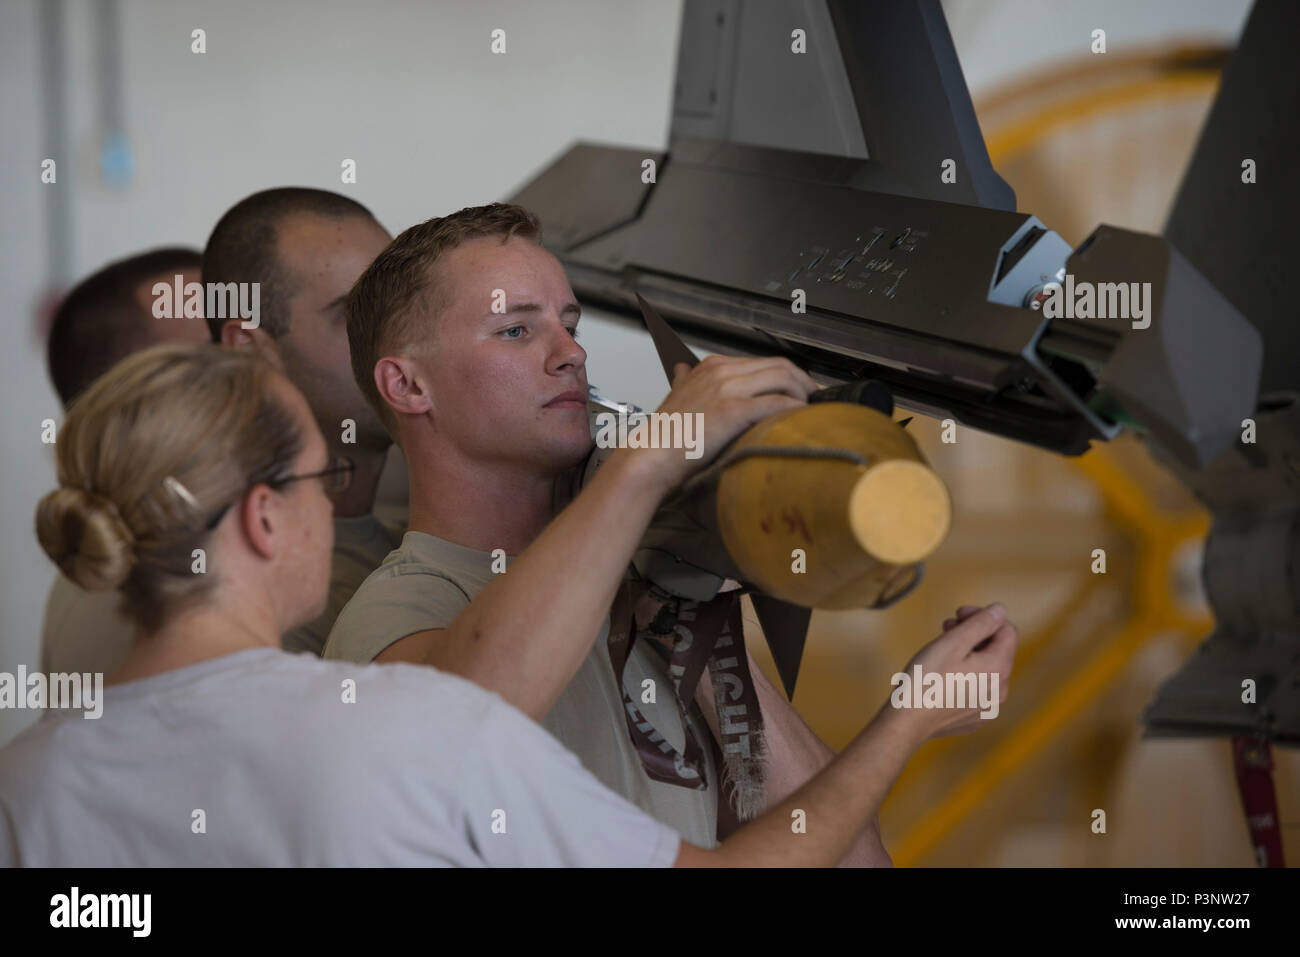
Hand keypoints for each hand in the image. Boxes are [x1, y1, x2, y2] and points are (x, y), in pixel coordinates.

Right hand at [630, 355, 818, 490]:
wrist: (650, 457)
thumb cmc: (665, 436)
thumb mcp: (675, 397)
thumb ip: (686, 382)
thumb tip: (684, 370)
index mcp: (710, 367)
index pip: (763, 362)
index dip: (789, 375)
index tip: (800, 390)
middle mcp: (720, 371)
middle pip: (779, 365)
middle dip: (804, 381)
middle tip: (816, 400)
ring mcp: (727, 388)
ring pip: (782, 378)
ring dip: (804, 394)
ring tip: (811, 411)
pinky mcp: (732, 409)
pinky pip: (776, 402)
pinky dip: (794, 409)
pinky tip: (800, 420)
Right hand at [886, 602, 1017, 742]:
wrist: (907, 722)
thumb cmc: (926, 679)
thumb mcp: (952, 642)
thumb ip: (980, 623)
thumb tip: (1000, 610)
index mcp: (999, 668)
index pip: (1007, 630)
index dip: (984, 616)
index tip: (958, 614)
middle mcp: (1000, 690)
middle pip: (997, 650)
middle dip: (975, 633)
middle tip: (947, 627)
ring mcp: (988, 707)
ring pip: (987, 669)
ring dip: (969, 653)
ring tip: (942, 649)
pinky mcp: (974, 717)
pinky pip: (977, 688)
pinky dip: (964, 675)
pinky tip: (942, 675)